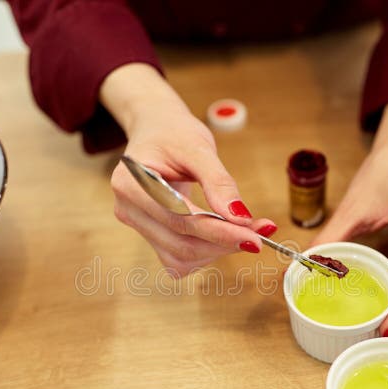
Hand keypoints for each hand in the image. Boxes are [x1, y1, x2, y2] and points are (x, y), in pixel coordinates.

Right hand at [101, 64, 276, 275]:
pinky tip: (219, 235)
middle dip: (223, 242)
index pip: (180, 218)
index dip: (220, 232)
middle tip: (259, 233)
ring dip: (215, 250)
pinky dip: (203, 253)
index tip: (255, 236)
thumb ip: (219, 182)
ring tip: (242, 231)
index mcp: (131, 182)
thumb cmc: (174, 133)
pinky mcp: (148, 233)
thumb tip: (240, 217)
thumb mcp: (198, 147)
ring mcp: (136, 224)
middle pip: (180, 243)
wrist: (156, 129)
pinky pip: (176, 259)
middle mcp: (128, 208)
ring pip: (180, 257)